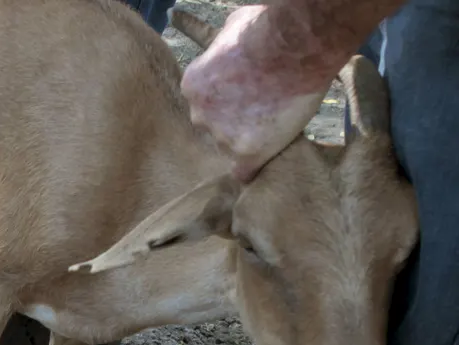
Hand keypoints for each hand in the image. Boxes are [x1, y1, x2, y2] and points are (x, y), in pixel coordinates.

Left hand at [180, 6, 335, 181]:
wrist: (296, 45)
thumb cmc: (267, 29)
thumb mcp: (230, 29)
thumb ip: (221, 46)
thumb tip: (220, 37)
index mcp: (192, 87)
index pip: (204, 105)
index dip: (227, 102)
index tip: (246, 97)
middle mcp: (200, 114)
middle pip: (213, 128)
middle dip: (233, 121)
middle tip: (263, 109)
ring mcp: (222, 134)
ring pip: (231, 147)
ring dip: (248, 140)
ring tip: (276, 121)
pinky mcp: (246, 151)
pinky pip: (244, 172)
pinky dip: (251, 170)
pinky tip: (259, 168)